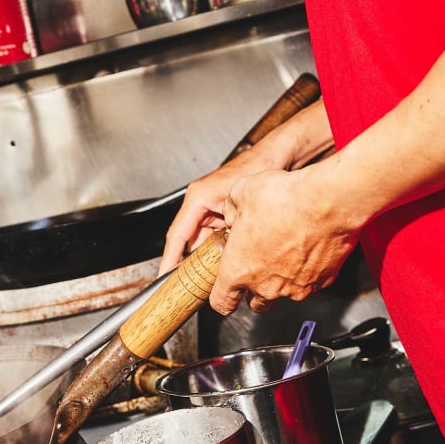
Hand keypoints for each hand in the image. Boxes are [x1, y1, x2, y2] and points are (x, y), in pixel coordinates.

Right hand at [159, 131, 307, 276]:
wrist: (280, 155)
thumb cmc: (259, 168)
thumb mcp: (241, 204)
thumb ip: (231, 231)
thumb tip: (229, 261)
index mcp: (197, 198)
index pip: (176, 235)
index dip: (170, 259)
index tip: (164, 277)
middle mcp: (201, 204)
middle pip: (188, 242)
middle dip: (188, 265)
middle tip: (188, 288)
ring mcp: (212, 209)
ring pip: (203, 243)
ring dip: (207, 260)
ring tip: (209, 282)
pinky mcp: (224, 213)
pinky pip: (216, 238)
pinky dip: (220, 252)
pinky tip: (227, 266)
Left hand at [211, 164, 359, 315]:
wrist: (325, 202)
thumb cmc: (281, 198)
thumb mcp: (239, 193)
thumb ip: (230, 211)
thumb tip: (233, 216)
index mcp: (239, 270)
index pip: (221, 302)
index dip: (221, 298)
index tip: (224, 293)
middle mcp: (266, 286)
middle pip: (255, 304)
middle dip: (253, 290)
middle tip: (257, 266)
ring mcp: (295, 288)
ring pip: (284, 293)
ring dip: (282, 278)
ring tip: (286, 250)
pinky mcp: (321, 282)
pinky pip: (309, 282)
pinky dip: (307, 271)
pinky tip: (307, 248)